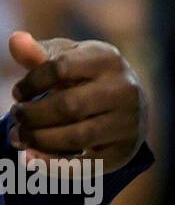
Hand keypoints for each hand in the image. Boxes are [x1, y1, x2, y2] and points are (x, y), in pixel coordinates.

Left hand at [7, 32, 144, 171]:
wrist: (130, 106)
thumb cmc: (88, 78)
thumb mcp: (68, 61)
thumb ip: (39, 55)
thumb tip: (15, 39)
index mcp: (108, 59)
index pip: (59, 69)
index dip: (30, 83)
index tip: (18, 93)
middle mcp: (124, 89)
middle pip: (67, 106)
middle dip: (31, 115)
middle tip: (16, 117)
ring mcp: (128, 121)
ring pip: (76, 137)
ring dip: (39, 140)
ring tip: (21, 137)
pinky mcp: (124, 150)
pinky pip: (85, 164)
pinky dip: (53, 165)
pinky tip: (32, 159)